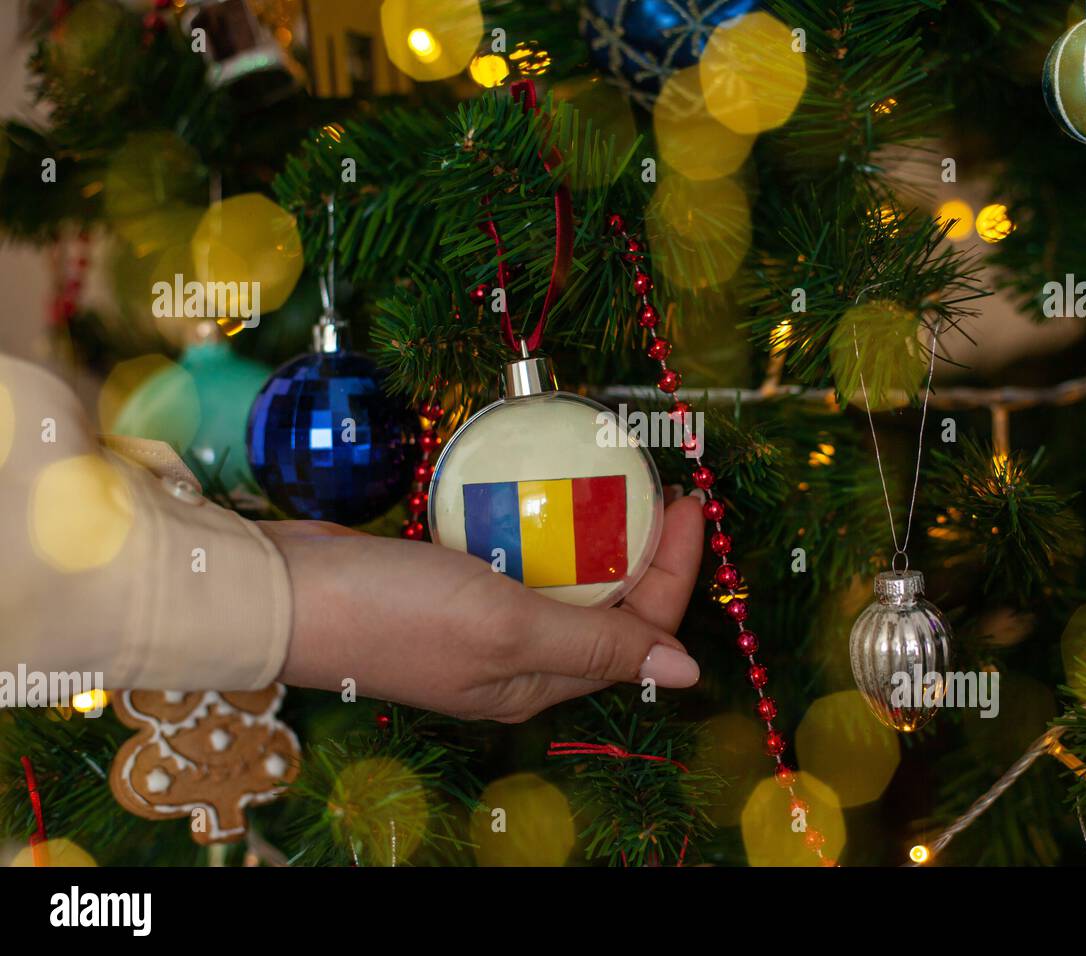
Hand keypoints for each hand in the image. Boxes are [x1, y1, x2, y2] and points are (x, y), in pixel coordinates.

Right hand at [262, 495, 703, 722]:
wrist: (286, 593)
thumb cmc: (399, 615)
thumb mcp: (510, 629)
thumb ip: (599, 645)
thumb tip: (689, 675)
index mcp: (541, 682)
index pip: (640, 633)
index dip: (676, 571)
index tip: (689, 503)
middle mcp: (520, 661)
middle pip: (609, 608)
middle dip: (645, 549)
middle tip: (663, 485)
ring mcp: (484, 624)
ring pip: (565, 581)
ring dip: (596, 536)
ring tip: (617, 481)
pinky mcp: (453, 587)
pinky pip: (519, 558)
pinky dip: (541, 527)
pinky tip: (546, 489)